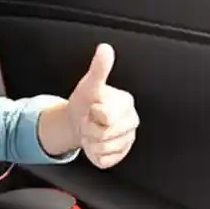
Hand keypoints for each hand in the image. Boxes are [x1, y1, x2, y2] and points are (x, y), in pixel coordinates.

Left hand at [68, 44, 139, 168]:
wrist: (77, 120)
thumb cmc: (85, 101)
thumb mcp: (89, 85)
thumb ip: (99, 68)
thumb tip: (105, 48)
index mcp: (126, 103)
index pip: (107, 116)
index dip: (94, 113)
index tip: (93, 108)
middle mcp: (132, 122)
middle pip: (105, 135)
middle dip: (91, 128)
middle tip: (90, 120)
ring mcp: (127, 140)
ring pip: (104, 148)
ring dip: (91, 142)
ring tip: (91, 131)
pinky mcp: (120, 155)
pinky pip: (104, 160)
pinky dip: (94, 154)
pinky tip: (95, 144)